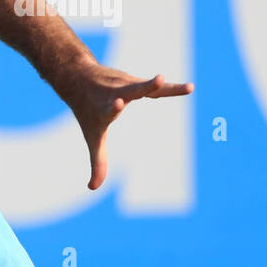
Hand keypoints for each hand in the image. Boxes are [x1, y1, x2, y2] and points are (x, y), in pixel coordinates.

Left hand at [60, 61, 193, 190]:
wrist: (79, 78)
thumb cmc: (87, 111)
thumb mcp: (92, 135)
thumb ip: (98, 160)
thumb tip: (93, 188)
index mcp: (104, 107)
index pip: (110, 108)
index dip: (115, 106)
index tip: (119, 103)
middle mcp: (116, 92)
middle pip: (133, 89)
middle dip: (146, 86)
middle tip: (159, 79)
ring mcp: (126, 83)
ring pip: (147, 85)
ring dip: (159, 85)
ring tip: (182, 85)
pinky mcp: (136, 79)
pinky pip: (157, 87)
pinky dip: (171, 88)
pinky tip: (188, 88)